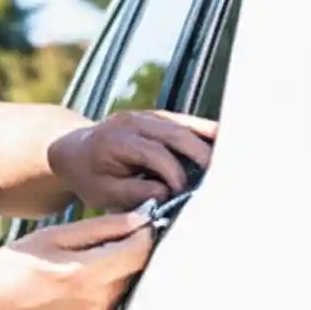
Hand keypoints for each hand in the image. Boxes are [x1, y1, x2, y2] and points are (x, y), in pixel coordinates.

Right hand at [0, 212, 153, 309]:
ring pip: (120, 297)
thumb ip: (96, 229)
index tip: (131, 229)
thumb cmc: (3, 278)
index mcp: (86, 275)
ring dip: (107, 284)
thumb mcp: (45, 239)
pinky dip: (95, 307)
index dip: (139, 234)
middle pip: (133, 275)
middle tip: (87, 256)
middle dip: (119, 260)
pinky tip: (66, 303)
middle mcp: (97, 309)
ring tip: (69, 282)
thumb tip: (137, 221)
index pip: (141, 250)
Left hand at [48, 110, 216, 211]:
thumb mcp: (103, 192)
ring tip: (237, 158)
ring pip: (184, 124)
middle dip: (201, 154)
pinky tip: (227, 144)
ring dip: (210, 140)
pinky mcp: (158, 118)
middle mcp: (133, 122)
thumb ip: (133, 193)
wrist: (74, 150)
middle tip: (221, 177)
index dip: (173, 173)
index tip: (184, 193)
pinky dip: (205, 133)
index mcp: (116, 140)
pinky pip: (185, 123)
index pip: (153, 153)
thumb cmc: (89, 176)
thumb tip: (167, 193)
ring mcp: (146, 116)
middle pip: (174, 133)